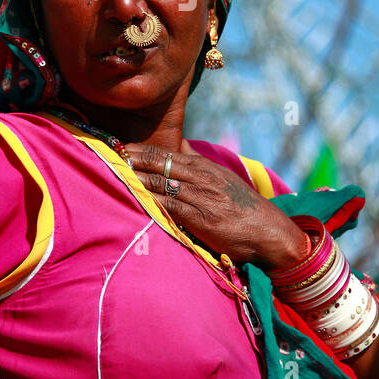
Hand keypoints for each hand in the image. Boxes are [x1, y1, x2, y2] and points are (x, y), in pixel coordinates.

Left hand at [123, 141, 308, 268]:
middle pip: (159, 163)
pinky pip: (170, 206)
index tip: (120, 146)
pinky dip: (151, 201)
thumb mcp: (222, 178)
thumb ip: (198, 164)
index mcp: (205, 167)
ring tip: (114, 173)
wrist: (270, 231)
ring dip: (136, 178)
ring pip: (161, 182)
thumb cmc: (242, 207)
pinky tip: (135, 198)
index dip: (141, 150)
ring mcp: (201, 197)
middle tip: (108, 155)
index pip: (166, 153)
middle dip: (132, 159)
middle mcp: (202, 178)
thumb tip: (178, 146)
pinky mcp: (201, 219)